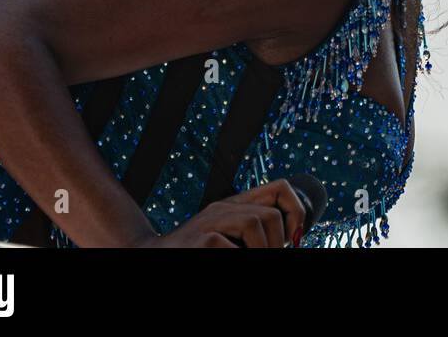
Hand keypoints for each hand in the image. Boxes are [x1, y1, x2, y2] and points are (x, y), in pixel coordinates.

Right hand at [133, 180, 307, 247]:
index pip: (280, 188)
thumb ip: (251, 234)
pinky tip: (225, 260)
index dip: (296, 210)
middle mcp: (221, 209)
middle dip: (277, 242)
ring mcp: (209, 223)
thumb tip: (291, 240)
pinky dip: (236, 257)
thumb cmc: (195, 252)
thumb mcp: (227, 239)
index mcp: (233, 205)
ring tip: (253, 260)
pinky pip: (230, 247)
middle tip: (271, 255)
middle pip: (269, 214)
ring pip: (254, 224)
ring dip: (262, 250)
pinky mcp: (200, 240)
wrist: (151, 256)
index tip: (294, 237)